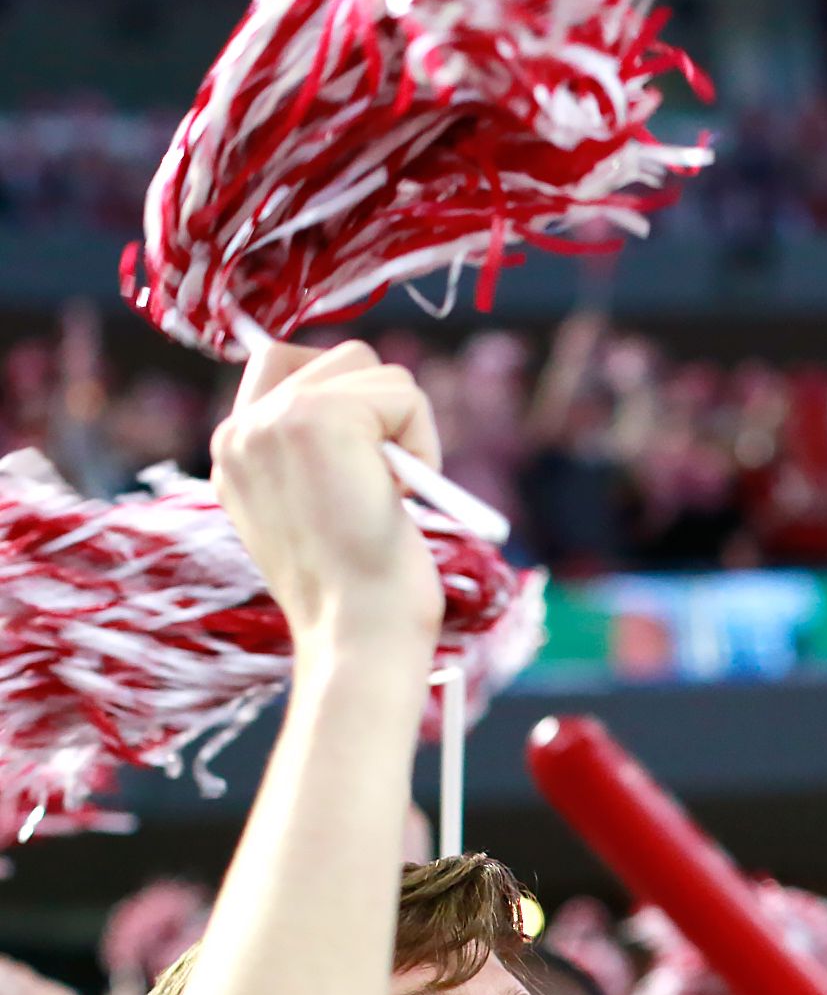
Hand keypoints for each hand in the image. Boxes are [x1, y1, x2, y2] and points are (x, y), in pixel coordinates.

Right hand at [210, 342, 443, 665]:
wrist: (357, 637)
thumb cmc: (357, 597)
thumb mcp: (316, 516)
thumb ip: (316, 458)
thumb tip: (365, 414)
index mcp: (234, 454)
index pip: (280, 363)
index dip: (343, 394)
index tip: (367, 460)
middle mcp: (241, 430)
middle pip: (335, 357)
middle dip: (379, 410)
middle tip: (381, 485)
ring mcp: (275, 417)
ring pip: (372, 367)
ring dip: (405, 426)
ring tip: (391, 493)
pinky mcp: (320, 415)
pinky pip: (404, 392)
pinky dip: (424, 441)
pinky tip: (403, 495)